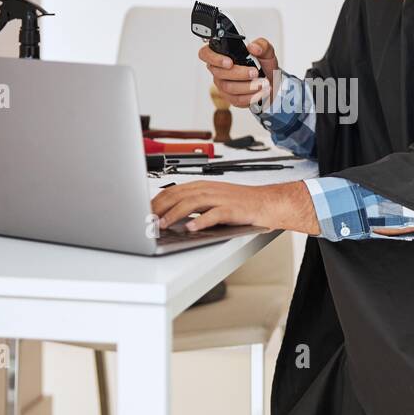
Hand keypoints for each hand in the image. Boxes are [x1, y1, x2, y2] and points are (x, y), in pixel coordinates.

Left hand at [150, 180, 319, 235]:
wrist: (267, 203)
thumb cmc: (240, 204)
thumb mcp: (212, 202)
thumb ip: (193, 207)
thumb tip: (170, 217)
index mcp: (202, 186)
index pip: (173, 190)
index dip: (157, 201)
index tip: (145, 211)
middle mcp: (209, 189)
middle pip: (178, 194)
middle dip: (160, 207)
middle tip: (148, 219)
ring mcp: (220, 198)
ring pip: (192, 202)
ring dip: (175, 214)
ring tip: (163, 224)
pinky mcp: (232, 209)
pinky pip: (214, 214)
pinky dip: (201, 221)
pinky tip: (191, 228)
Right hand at [198, 37, 279, 107]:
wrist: (271, 81)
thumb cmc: (263, 65)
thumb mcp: (266, 51)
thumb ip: (261, 45)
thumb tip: (253, 48)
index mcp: (223, 54)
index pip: (206, 54)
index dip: (214, 58)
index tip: (229, 62)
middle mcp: (219, 70)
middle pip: (219, 73)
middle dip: (239, 74)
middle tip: (255, 72)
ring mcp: (223, 85)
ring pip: (229, 88)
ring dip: (248, 86)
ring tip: (263, 83)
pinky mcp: (230, 98)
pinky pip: (236, 100)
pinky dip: (251, 96)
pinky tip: (262, 92)